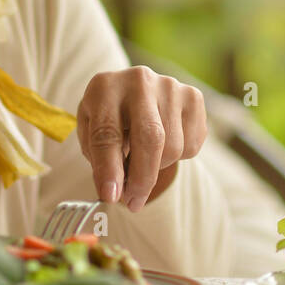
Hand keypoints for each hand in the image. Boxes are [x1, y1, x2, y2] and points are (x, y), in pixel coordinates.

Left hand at [75, 66, 207, 211]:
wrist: (134, 92)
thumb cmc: (109, 117)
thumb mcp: (91, 133)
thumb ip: (99, 160)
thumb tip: (113, 192)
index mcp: (104, 88)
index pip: (107, 133)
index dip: (109, 169)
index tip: (110, 197)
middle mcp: (139, 81)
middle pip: (150, 138)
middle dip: (142, 178)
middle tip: (133, 203)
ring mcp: (170, 86)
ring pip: (172, 147)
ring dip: (157, 168)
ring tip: (143, 161)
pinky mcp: (193, 97)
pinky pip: (192, 144)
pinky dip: (178, 156)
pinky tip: (163, 143)